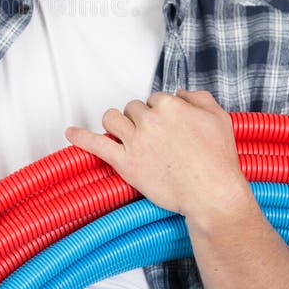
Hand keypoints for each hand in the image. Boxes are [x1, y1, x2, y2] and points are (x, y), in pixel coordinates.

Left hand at [66, 90, 247, 217]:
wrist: (212, 195)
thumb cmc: (218, 160)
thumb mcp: (218, 117)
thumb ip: (198, 98)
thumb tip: (180, 93)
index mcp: (169, 106)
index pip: (154, 99)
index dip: (159, 113)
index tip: (166, 127)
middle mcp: (149, 120)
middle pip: (132, 108)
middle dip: (140, 119)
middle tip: (152, 137)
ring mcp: (135, 141)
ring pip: (112, 119)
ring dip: (117, 124)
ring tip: (125, 134)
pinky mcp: (125, 162)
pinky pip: (96, 144)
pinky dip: (80, 137)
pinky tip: (70, 133)